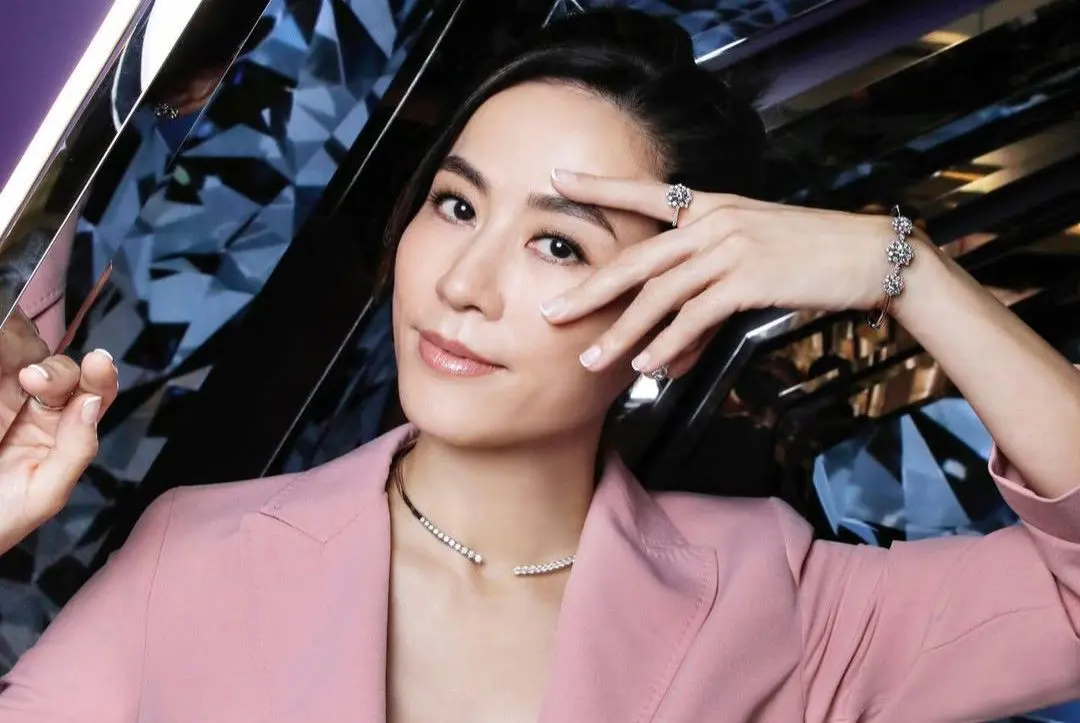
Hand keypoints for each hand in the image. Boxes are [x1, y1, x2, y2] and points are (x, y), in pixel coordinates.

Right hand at [0, 310, 117, 553]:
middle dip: (57, 372)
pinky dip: (5, 354)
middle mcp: (38, 412)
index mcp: (64, 434)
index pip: (92, 397)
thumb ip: (75, 452)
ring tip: (24, 374)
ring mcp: (5, 402)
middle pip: (61, 375)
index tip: (98, 362)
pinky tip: (5, 350)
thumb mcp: (43, 494)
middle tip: (34, 379)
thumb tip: (91, 404)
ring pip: (25, 363)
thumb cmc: (0, 520)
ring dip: (28, 358)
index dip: (101, 377)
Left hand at [541, 171, 911, 376]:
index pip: (644, 195)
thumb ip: (705, 296)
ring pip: (659, 294)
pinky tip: (649, 366)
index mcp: (710, 207)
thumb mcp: (753, 254)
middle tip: (552, 314)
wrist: (868, 254)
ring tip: (593, 361)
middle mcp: (713, 221)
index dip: (600, 186)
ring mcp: (729, 247)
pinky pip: (695, 315)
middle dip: (590, 290)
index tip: (559, 179)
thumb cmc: (810, 255)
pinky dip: (668, 344)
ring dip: (623, 333)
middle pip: (636, 259)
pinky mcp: (748, 277)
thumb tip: (669, 350)